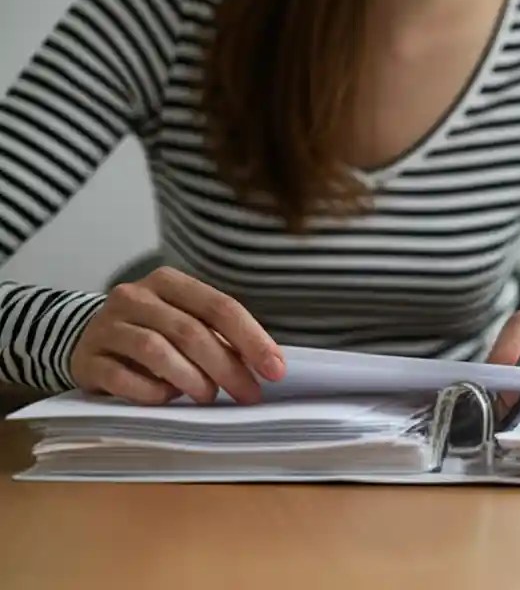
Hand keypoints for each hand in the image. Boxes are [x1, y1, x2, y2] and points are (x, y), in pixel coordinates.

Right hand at [69, 267, 285, 404]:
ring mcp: (107, 326)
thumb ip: (219, 338)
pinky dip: (151, 392)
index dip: (252, 339)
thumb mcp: (184, 323)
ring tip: (208, 396)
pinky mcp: (87, 358)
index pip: (219, 307)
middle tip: (248, 393)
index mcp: (168, 282)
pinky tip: (166, 398)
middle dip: (227, 366)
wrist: (84, 339)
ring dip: (191, 379)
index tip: (275, 370)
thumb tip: (264, 366)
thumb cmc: (150, 331)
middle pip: (191, 331)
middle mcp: (135, 296)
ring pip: (157, 350)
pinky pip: (122, 377)